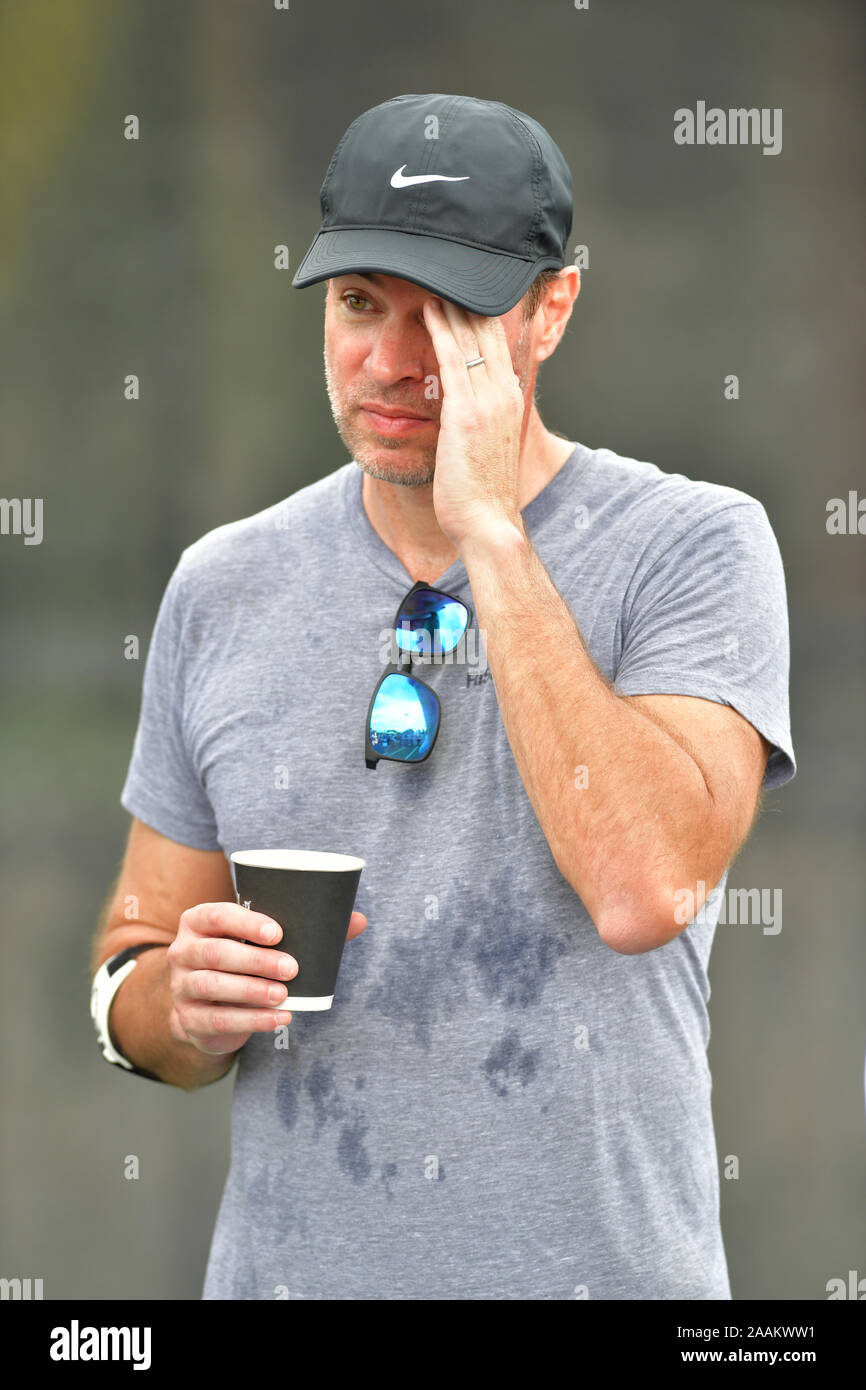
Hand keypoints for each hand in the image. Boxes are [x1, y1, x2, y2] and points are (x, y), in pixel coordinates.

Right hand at [166, 902, 367, 1055]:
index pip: (217, 916)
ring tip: (284, 995)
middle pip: (216, 953)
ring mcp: (181, 987)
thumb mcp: (261, 943)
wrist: (205, 1007)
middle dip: (256, 961)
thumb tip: (358, 920)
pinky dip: (251, 1021)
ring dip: (252, 991)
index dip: (246, 923)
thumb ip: (305, 929)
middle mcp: (183, 951)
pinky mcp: (188, 1019)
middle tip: (292, 968)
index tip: (278, 932)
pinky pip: (218, 1019)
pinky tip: (278, 1019)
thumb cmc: (241, 962)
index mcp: (199, 921)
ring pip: (213, 986)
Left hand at [422, 297, 526, 548]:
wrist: (487, 522)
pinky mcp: (466, 410)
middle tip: (450, 265)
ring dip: (452, 302)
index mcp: (510, 398)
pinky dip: (441, 328)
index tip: (467, 284)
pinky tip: (428, 306)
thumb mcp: (486, 446)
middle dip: (470, 295)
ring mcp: (487, 400)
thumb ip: (478, 420)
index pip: (500, 341)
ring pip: (471, 336)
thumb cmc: (481, 493)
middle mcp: (503, 392)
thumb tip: (463, 410)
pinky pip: (453, 357)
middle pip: (489, 329)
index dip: (484, 311)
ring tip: (435, 274)